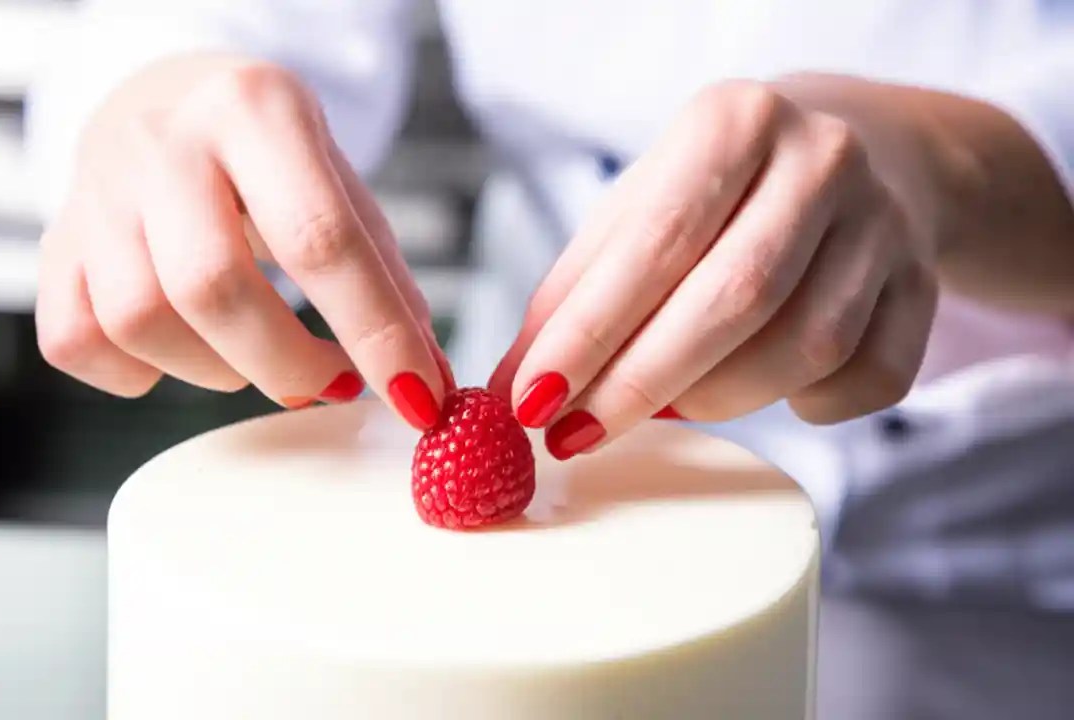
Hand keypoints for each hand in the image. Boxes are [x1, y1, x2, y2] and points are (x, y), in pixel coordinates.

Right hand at [35, 56, 450, 429]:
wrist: (162, 97)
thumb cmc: (261, 149)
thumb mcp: (337, 179)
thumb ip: (383, 273)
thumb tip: (422, 375)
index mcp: (254, 109)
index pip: (318, 237)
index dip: (374, 332)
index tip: (415, 396)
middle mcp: (163, 142)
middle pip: (213, 286)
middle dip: (287, 364)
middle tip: (325, 381)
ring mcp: (95, 192)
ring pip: (139, 320)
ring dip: (215, 369)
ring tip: (250, 350)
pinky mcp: (54, 243)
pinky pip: (75, 341)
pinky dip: (133, 374)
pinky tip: (178, 348)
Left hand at [491, 80, 938, 458]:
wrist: (864, 153)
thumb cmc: (721, 192)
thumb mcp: (636, 210)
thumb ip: (575, 293)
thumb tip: (516, 392)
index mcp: (735, 122)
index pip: (655, 244)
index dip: (588, 335)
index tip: (532, 401)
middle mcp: (823, 160)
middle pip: (734, 300)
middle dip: (640, 385)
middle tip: (574, 435)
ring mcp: (886, 225)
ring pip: (802, 350)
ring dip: (713, 401)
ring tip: (663, 405)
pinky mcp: (923, 289)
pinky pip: (863, 382)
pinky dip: (801, 406)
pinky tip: (761, 387)